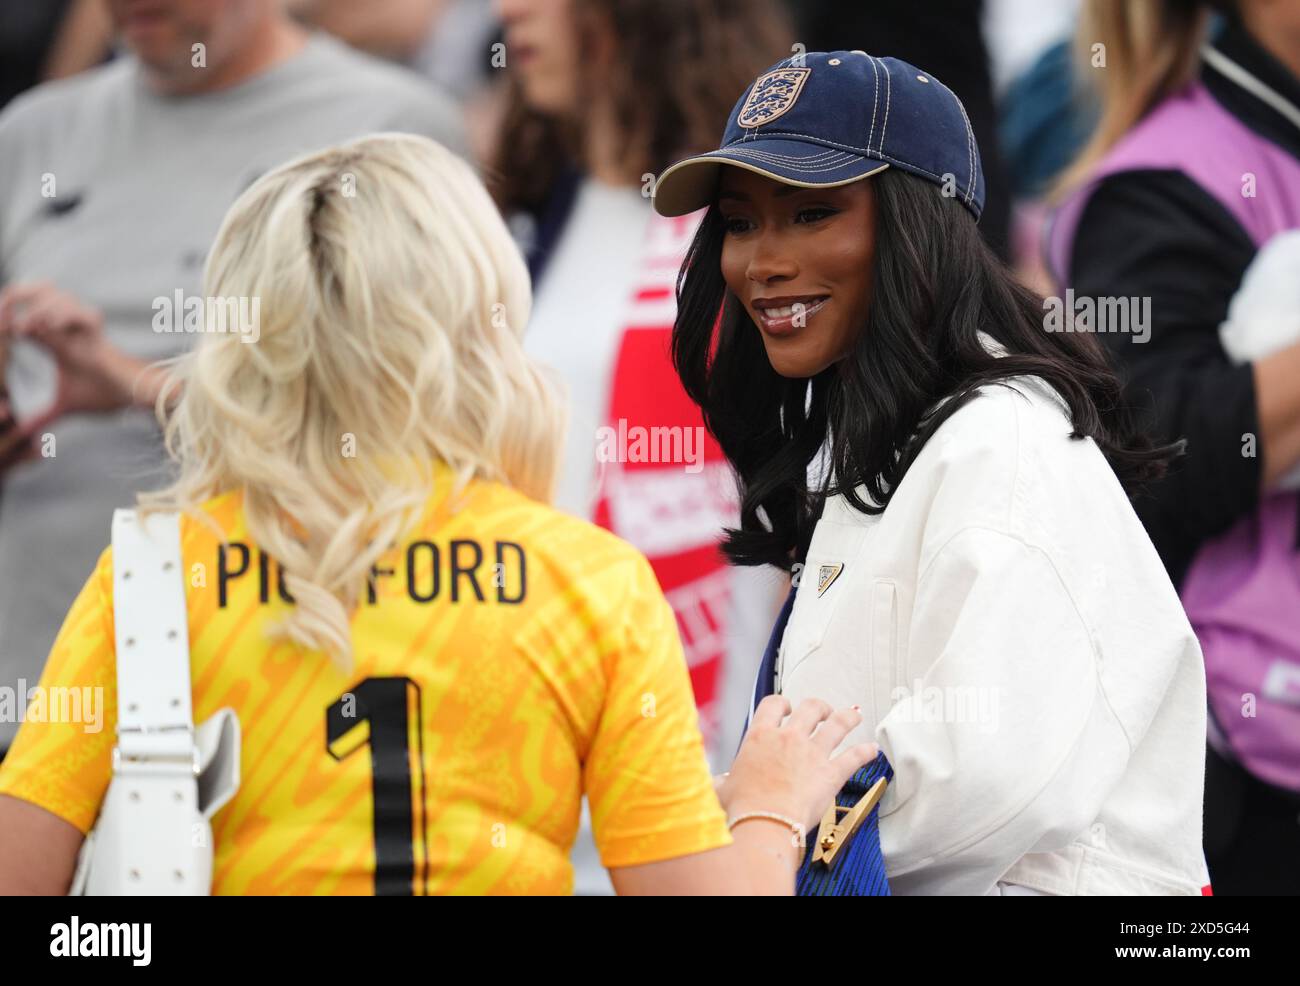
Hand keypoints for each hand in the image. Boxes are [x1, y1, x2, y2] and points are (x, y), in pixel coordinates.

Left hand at [0, 281, 137, 423]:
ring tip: (25, 329)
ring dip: (36, 308)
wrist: (133, 397)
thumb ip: (44, 416)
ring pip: (57, 295)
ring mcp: (83, 328)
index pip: (26, 312)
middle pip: (39, 290)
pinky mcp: (100, 335)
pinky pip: (81, 313)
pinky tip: (47, 330)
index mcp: (57, 340)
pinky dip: (61, 316)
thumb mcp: (65, 406)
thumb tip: (26, 434)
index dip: (7, 314)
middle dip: (17, 296)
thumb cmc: (106, 396)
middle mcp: (68, 328)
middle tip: (4, 319)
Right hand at [719, 695, 877, 837]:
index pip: (773, 705)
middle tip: (823, 711)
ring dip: (848, 717)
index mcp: (759, 737)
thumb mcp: (720, 789)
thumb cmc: (741, 808)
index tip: (786, 708)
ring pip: (837, 724)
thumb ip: (721, 782)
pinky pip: (854, 757)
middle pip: (810, 707)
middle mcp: (788, 738)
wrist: (763, 823)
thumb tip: (716, 785)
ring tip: (853, 716)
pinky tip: (872, 749)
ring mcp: (812, 754)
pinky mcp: (830, 774)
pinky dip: (865, 752)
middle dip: (819, 706)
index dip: (782, 703)